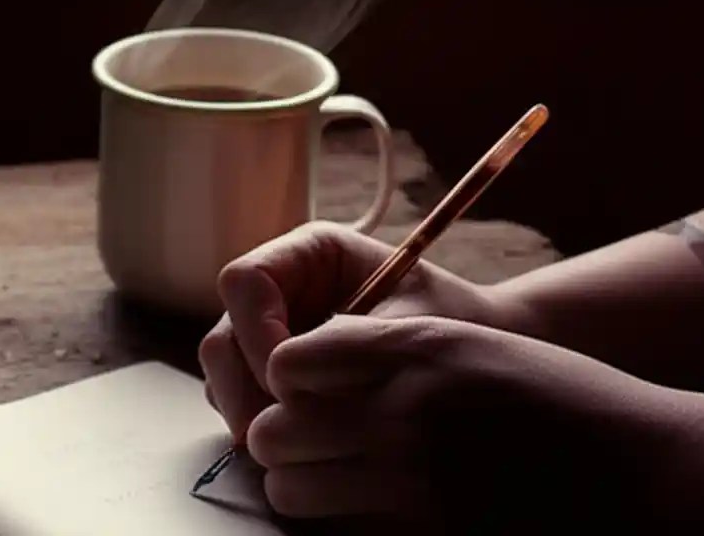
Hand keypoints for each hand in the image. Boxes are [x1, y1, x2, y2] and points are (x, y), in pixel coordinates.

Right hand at [200, 222, 530, 440]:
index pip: (245, 282)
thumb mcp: (409, 328)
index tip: (290, 378)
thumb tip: (284, 381)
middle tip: (279, 433)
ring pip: (223, 373)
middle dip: (243, 387)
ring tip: (292, 445)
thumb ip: (346, 345)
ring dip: (246, 412)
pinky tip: (296, 447)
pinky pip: (238, 399)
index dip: (256, 331)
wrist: (481, 360)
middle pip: (222, 334)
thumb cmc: (454, 328)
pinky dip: (256, 425)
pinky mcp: (271, 375)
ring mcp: (268, 334)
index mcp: (308, 254)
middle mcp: (279, 290)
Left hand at [248, 314, 685, 528]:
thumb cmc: (549, 395)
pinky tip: (365, 506)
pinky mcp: (422, 535)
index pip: (289, 362)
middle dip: (281, 436)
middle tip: (309, 439)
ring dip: (301, 483)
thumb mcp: (463, 342)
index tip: (309, 385)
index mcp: (411, 351)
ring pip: (290, 490)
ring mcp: (411, 483)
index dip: (289, 376)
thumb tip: (298, 366)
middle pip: (274, 430)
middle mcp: (401, 415)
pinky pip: (336, 533)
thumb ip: (380, 348)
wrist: (636, 468)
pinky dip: (336, 521)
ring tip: (335, 476)